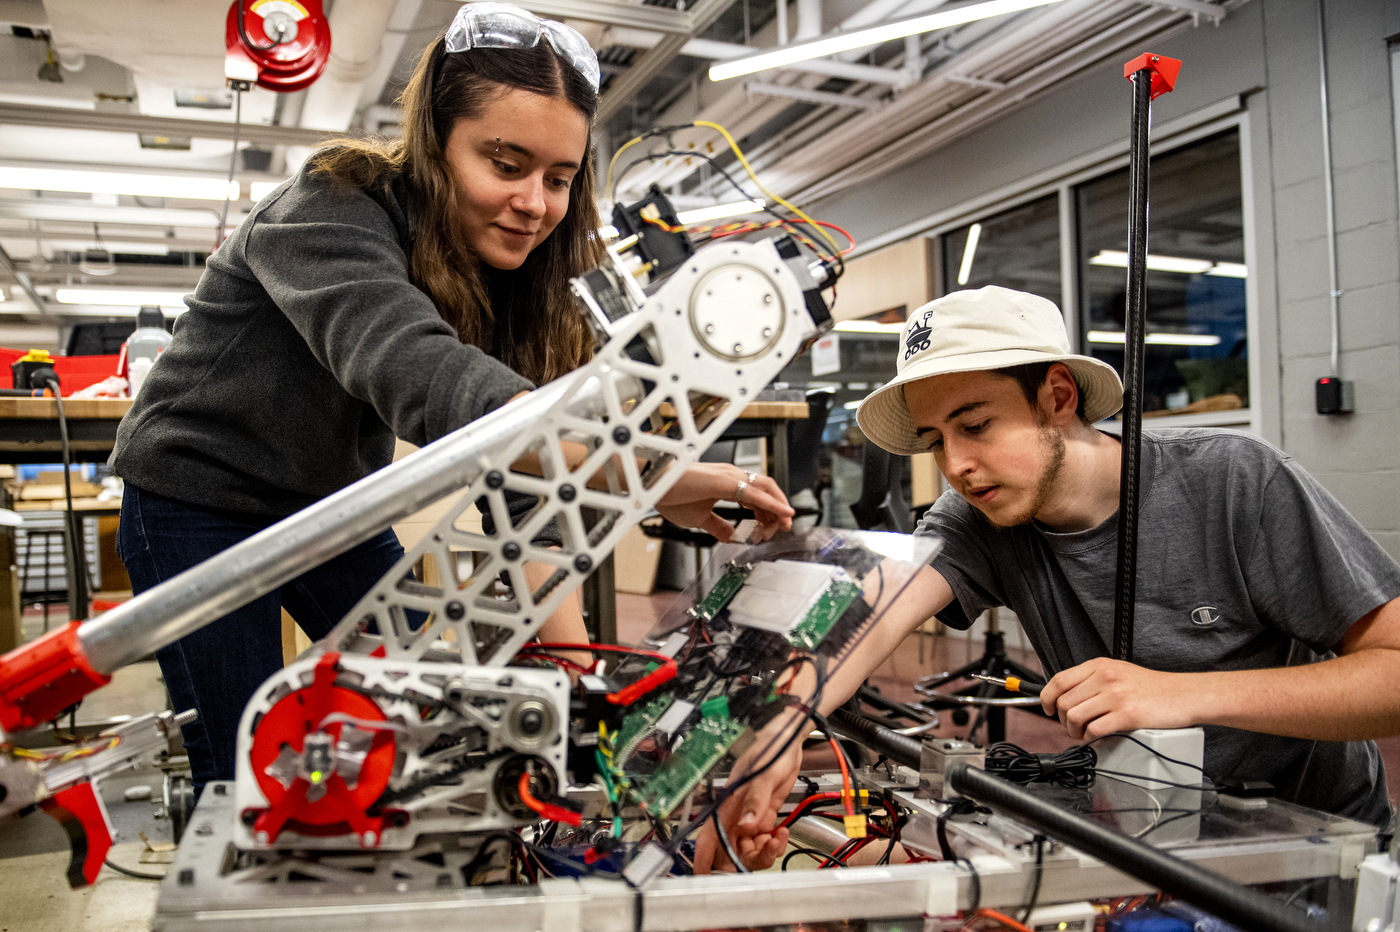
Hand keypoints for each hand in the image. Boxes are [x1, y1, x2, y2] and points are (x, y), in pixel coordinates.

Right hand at [656, 464, 793, 542]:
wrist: (651, 485)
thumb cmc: (669, 495)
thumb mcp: (699, 518)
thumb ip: (717, 526)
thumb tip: (731, 536)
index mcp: (726, 481)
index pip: (758, 493)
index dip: (771, 509)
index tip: (775, 526)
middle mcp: (731, 475)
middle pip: (767, 489)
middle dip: (780, 509)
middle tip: (784, 527)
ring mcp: (729, 476)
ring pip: (766, 489)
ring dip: (779, 508)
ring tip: (784, 524)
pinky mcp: (724, 482)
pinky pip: (755, 494)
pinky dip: (772, 504)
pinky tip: (782, 513)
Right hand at [693, 718, 802, 872]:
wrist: (790, 740)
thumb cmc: (771, 750)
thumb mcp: (765, 774)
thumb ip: (756, 801)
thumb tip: (746, 826)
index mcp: (727, 804)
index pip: (709, 836)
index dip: (703, 858)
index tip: (704, 877)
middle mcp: (735, 814)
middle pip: (730, 850)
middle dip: (743, 861)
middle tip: (762, 855)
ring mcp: (749, 817)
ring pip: (748, 849)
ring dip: (762, 853)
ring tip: (777, 839)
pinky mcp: (763, 817)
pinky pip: (763, 841)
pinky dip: (773, 844)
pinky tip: (782, 833)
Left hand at [1040, 658, 1199, 740]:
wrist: (1184, 694)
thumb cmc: (1152, 688)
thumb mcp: (1118, 672)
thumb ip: (1093, 680)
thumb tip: (1066, 696)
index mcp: (1099, 666)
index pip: (1059, 680)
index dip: (1047, 697)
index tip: (1048, 709)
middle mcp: (1104, 677)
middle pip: (1065, 702)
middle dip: (1063, 720)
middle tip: (1072, 728)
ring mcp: (1115, 695)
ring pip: (1075, 717)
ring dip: (1074, 731)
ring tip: (1083, 734)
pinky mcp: (1127, 715)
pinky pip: (1094, 730)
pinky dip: (1089, 739)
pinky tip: (1096, 738)